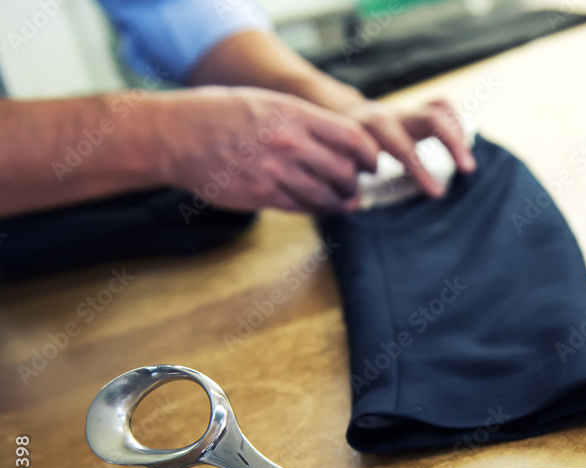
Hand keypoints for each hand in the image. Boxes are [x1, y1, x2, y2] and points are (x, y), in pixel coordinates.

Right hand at [153, 86, 379, 213]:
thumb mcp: (269, 103)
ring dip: (340, 202)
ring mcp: (275, 170)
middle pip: (344, 171)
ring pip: (326, 195)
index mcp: (295, 114)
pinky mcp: (261, 194)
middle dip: (355, 183)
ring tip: (343, 201)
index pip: (353, 138)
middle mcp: (289, 142)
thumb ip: (306, 123)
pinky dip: (315, 209)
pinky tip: (317, 206)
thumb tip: (342, 147)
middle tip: (355, 186)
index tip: (372, 164)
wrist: (176, 134)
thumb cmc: (223, 115)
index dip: (369, 156)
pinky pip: (301, 207)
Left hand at [338, 99, 476, 197]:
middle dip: (452, 143)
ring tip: (467, 161)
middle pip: (429, 118)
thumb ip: (351, 176)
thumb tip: (359, 202)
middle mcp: (390, 115)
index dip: (421, 170)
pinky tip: (461, 146)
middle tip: (468, 170)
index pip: (402, 146)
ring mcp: (404, 110)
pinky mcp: (414, 109)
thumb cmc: (340, 152)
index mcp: (370, 129)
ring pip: (438, 108)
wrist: (336, 119)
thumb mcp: (338, 162)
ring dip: (458, 133)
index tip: (438, 194)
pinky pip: (441, 106)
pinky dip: (455, 123)